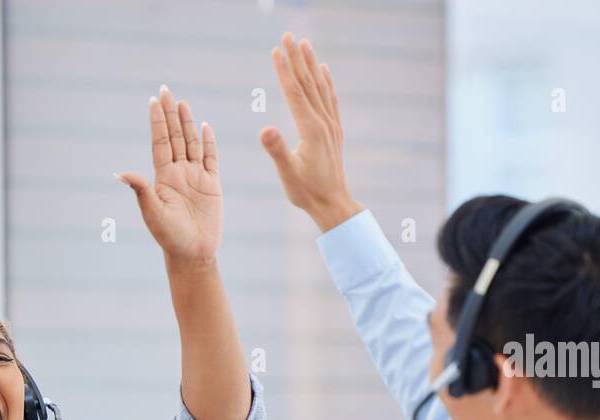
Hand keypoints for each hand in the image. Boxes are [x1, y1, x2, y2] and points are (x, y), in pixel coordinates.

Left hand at [116, 85, 220, 267]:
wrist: (193, 253)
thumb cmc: (169, 237)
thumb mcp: (153, 213)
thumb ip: (141, 190)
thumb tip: (120, 173)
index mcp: (163, 177)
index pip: (160, 142)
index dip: (157, 121)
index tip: (153, 100)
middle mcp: (178, 173)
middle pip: (174, 137)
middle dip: (170, 114)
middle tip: (165, 90)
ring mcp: (196, 177)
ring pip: (191, 143)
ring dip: (187, 123)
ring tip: (182, 102)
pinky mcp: (212, 185)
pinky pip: (211, 158)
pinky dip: (208, 142)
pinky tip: (204, 127)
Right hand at [261, 32, 361, 232]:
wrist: (334, 204)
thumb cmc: (307, 192)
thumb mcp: (287, 174)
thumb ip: (277, 150)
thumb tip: (264, 129)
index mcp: (310, 129)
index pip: (294, 92)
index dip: (284, 70)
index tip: (275, 50)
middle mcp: (323, 122)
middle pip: (308, 83)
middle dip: (297, 58)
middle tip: (288, 35)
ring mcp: (331, 125)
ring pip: (320, 86)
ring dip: (311, 64)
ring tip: (304, 44)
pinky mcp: (334, 130)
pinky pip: (331, 98)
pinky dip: (326, 81)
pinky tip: (324, 71)